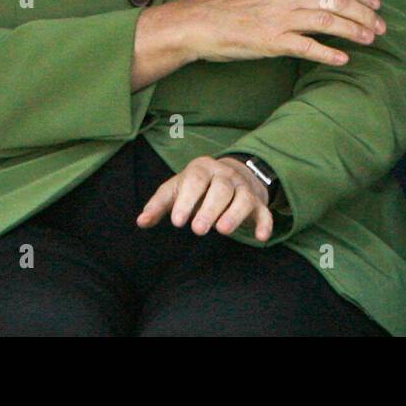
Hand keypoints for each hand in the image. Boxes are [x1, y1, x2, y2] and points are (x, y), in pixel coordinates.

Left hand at [137, 155, 273, 241]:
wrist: (232, 173)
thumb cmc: (197, 186)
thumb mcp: (177, 188)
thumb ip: (160, 204)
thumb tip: (141, 221)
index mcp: (203, 168)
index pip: (196, 180)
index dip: (187, 199)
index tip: (177, 221)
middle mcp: (226, 175)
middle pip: (221, 188)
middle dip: (210, 209)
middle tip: (198, 230)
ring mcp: (244, 188)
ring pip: (243, 198)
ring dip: (234, 214)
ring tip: (222, 230)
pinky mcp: (258, 202)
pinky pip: (264, 211)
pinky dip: (265, 223)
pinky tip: (261, 237)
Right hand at [172, 0, 386, 66]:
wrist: (200, 22)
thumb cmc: (232, 2)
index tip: (376, 4)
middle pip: (337, 0)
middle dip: (364, 14)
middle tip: (381, 27)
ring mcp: (280, 18)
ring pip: (327, 21)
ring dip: (354, 31)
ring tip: (370, 40)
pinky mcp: (271, 41)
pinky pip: (306, 46)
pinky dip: (327, 53)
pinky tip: (343, 59)